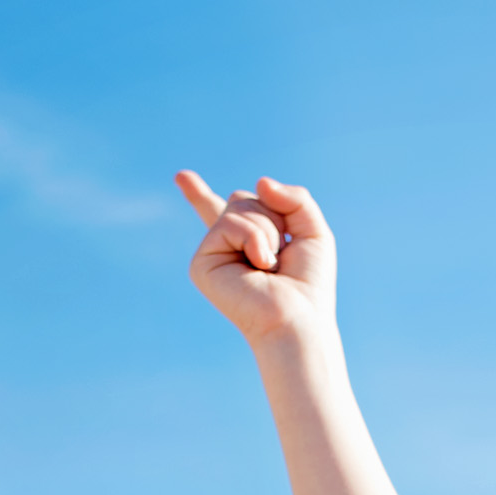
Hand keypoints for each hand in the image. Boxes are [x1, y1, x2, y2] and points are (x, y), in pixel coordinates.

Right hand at [175, 172, 335, 346]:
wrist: (299, 317)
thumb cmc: (308, 285)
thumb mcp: (314, 231)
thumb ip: (295, 198)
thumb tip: (259, 182)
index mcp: (248, 243)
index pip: (223, 213)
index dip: (200, 196)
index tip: (181, 177)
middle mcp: (227, 248)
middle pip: (241, 198)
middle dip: (273, 218)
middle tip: (280, 259)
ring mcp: (212, 254)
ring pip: (238, 206)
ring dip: (267, 231)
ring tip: (271, 267)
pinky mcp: (202, 264)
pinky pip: (229, 223)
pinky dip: (254, 239)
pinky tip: (260, 267)